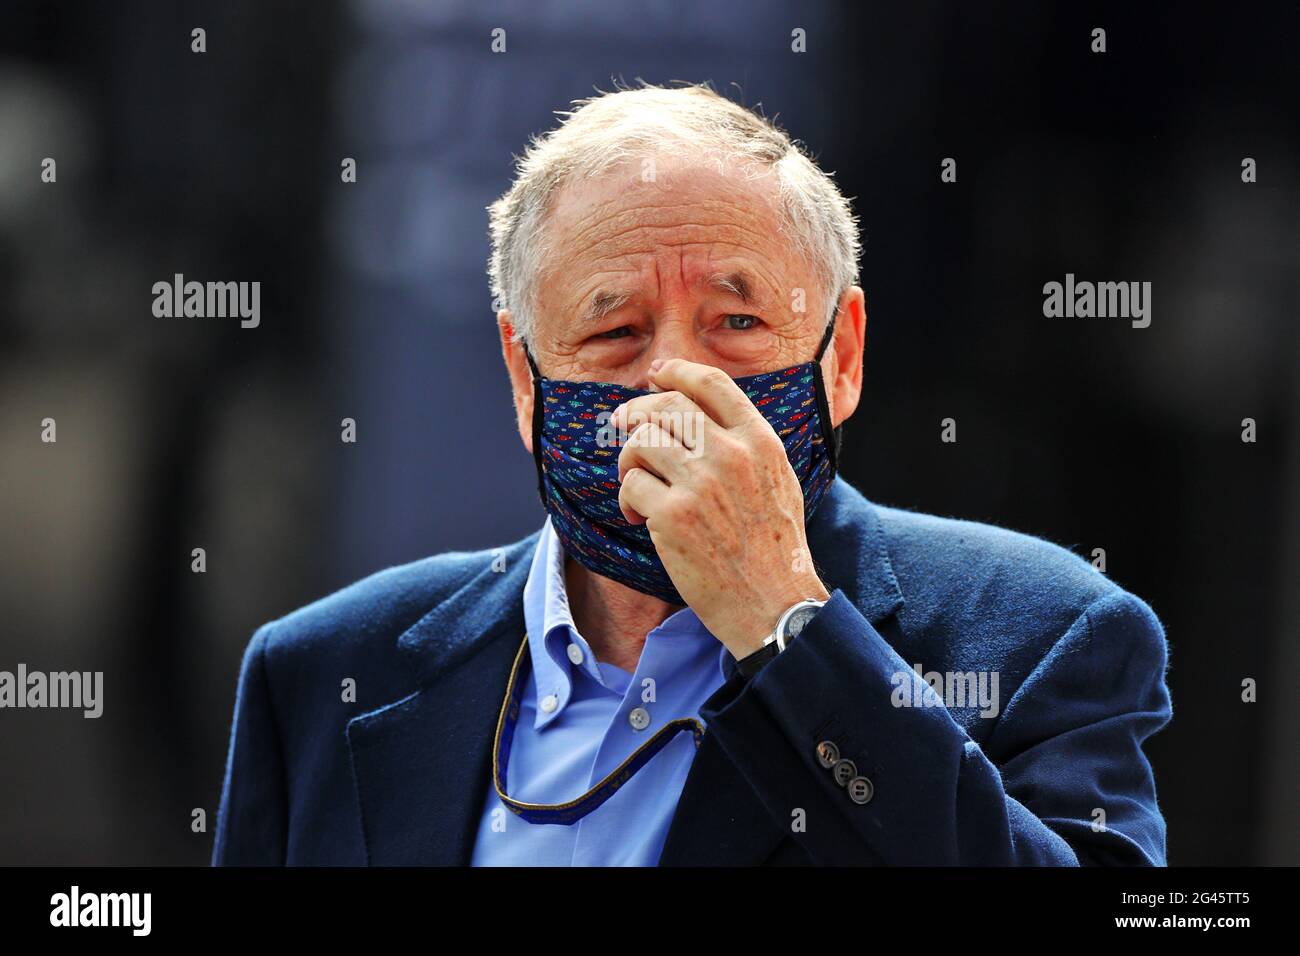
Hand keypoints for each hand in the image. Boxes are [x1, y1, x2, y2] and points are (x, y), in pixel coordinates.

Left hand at [609, 358, 829, 657]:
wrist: (773, 603)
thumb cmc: (773, 549)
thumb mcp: (777, 481)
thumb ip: (746, 445)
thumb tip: (698, 415)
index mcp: (760, 442)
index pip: (712, 384)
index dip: (677, 371)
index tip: (657, 374)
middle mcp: (730, 454)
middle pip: (667, 406)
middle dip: (636, 411)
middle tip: (622, 424)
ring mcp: (700, 484)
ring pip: (642, 442)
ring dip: (628, 460)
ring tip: (635, 484)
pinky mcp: (672, 516)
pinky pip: (631, 485)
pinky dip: (626, 498)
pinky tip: (636, 516)